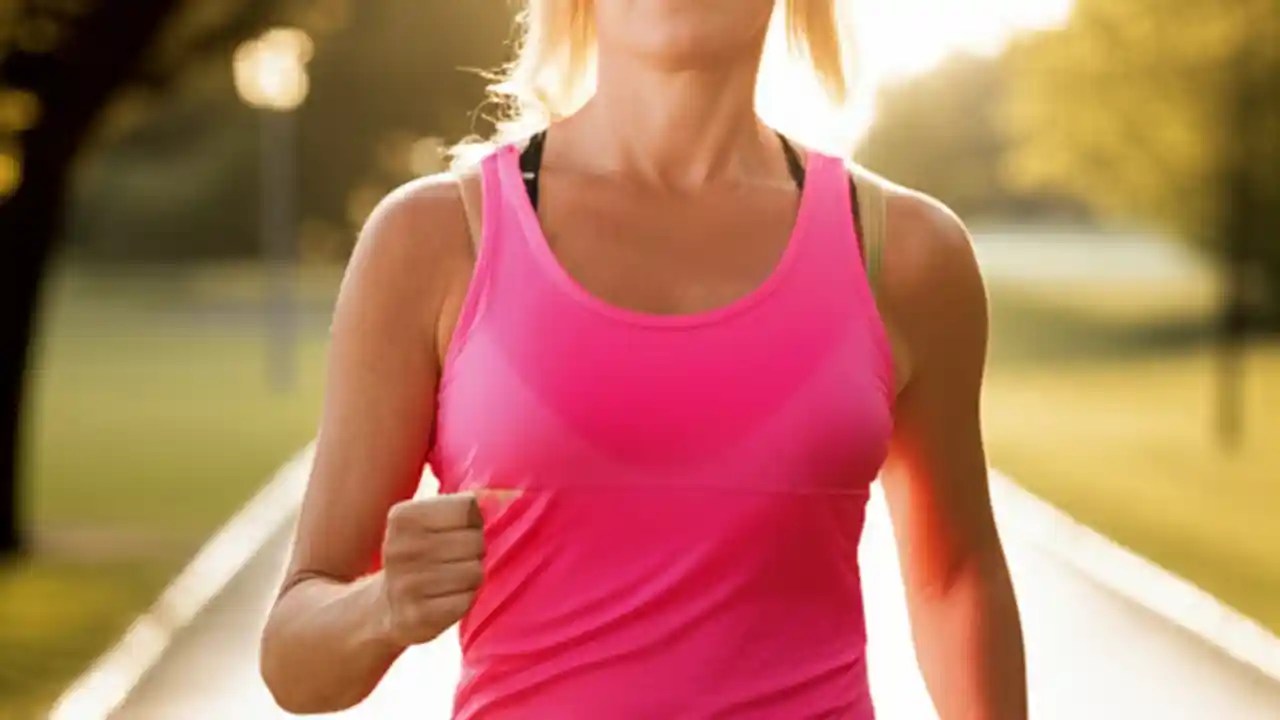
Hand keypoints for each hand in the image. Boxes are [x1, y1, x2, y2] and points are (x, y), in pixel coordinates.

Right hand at [376, 491, 499, 646]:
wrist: (385, 606)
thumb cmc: (421, 554)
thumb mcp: (429, 520)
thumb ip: (465, 505)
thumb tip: (511, 493)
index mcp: (403, 517)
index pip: (468, 508)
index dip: (474, 521)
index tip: (459, 530)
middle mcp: (401, 548)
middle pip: (475, 541)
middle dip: (475, 550)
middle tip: (456, 559)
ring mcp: (408, 584)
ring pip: (475, 572)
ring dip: (471, 577)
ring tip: (451, 579)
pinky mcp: (418, 616)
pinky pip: (467, 601)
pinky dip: (464, 599)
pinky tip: (446, 598)